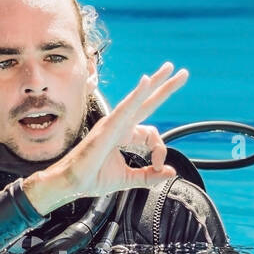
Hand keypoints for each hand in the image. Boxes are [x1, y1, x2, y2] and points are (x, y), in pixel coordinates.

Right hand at [21, 62, 188, 215]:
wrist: (71, 184)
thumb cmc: (91, 178)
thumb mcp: (127, 179)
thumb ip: (149, 176)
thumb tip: (169, 172)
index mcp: (123, 136)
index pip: (151, 133)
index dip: (160, 150)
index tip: (159, 166)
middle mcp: (119, 125)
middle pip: (147, 102)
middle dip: (164, 87)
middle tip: (182, 73)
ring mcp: (113, 124)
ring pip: (138, 99)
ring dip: (155, 83)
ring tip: (170, 69)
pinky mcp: (107, 127)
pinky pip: (125, 108)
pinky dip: (136, 95)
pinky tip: (147, 81)